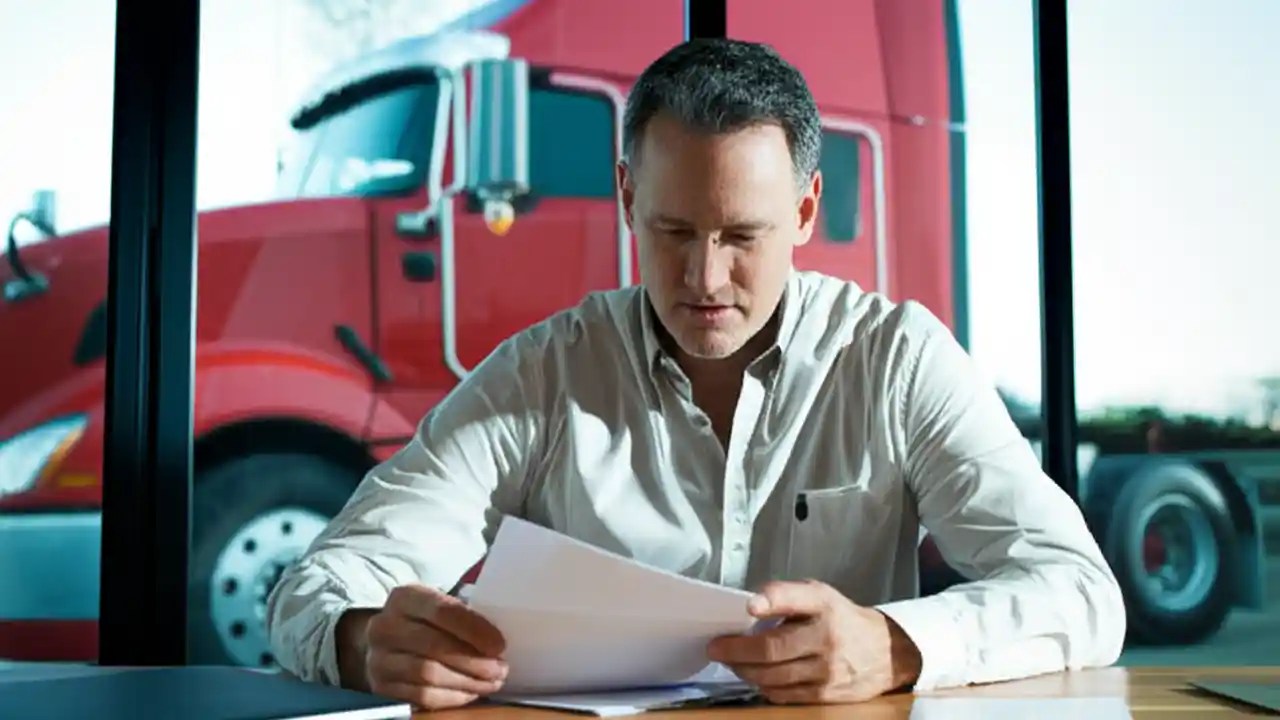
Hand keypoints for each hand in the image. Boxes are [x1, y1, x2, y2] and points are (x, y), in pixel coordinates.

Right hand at [359, 584, 507, 709]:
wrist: (386, 642)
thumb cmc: (424, 622)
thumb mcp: (438, 606)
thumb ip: (462, 615)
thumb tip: (497, 641)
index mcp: (405, 597)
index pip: (442, 611)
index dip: (474, 629)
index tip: (499, 645)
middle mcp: (385, 626)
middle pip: (435, 646)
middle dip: (474, 661)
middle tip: (501, 669)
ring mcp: (379, 658)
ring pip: (428, 675)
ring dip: (466, 682)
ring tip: (490, 682)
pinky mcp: (381, 687)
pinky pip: (421, 697)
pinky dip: (452, 697)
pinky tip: (470, 692)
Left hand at [706, 580, 921, 704]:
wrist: (885, 652)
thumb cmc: (841, 619)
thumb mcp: (818, 595)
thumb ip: (785, 595)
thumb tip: (752, 605)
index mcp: (824, 608)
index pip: (792, 600)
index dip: (770, 601)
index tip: (749, 606)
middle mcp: (826, 640)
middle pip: (771, 650)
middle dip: (736, 651)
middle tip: (716, 647)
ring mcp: (826, 672)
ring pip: (772, 677)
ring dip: (744, 670)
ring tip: (731, 661)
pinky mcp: (825, 696)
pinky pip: (784, 695)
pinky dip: (763, 686)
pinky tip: (755, 676)